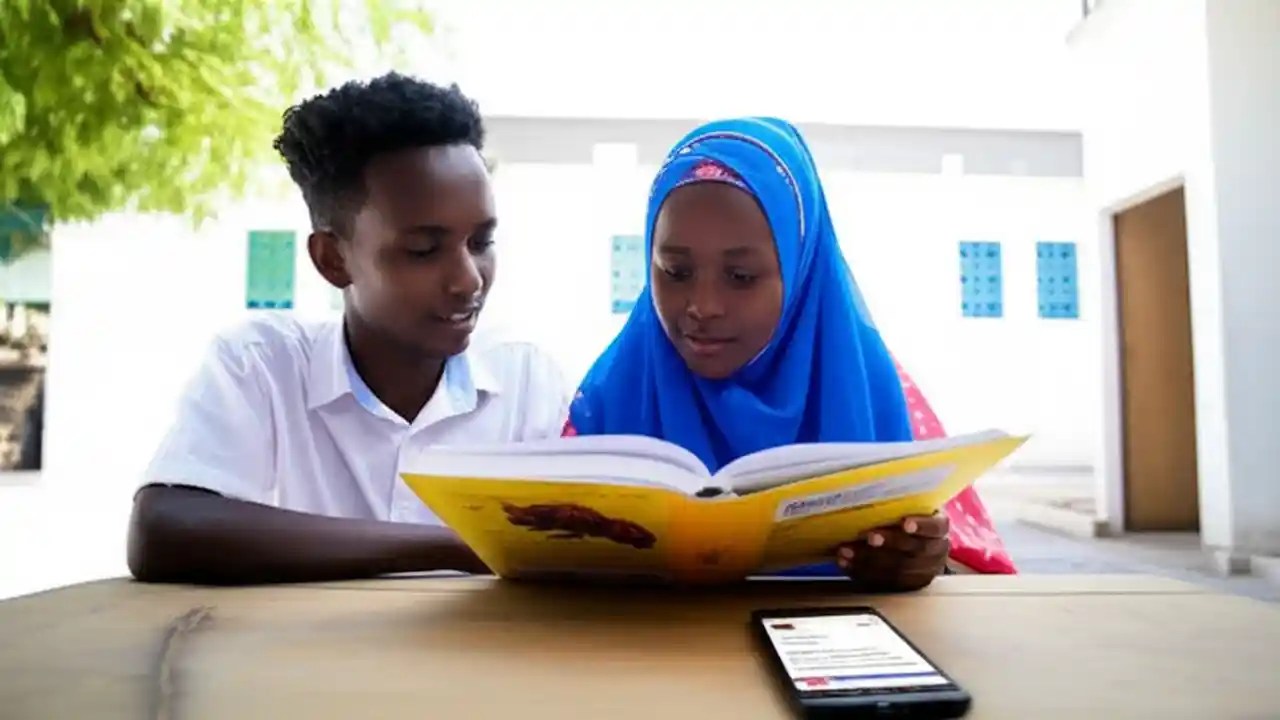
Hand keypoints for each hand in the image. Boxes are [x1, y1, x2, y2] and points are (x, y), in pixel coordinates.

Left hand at [835, 513, 949, 591]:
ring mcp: (922, 571)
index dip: (922, 526)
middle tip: (869, 537)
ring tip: (847, 551)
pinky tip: (846, 563)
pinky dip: (861, 571)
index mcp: (939, 529)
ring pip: (897, 570)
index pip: (936, 527)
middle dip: (890, 543)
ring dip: (868, 560)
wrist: (920, 546)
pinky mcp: (905, 586)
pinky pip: (883, 581)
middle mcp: (935, 551)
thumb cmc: (911, 518)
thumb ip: (902, 502)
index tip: (905, 523)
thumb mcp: (913, 507)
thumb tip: (870, 484)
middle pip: (915, 550)